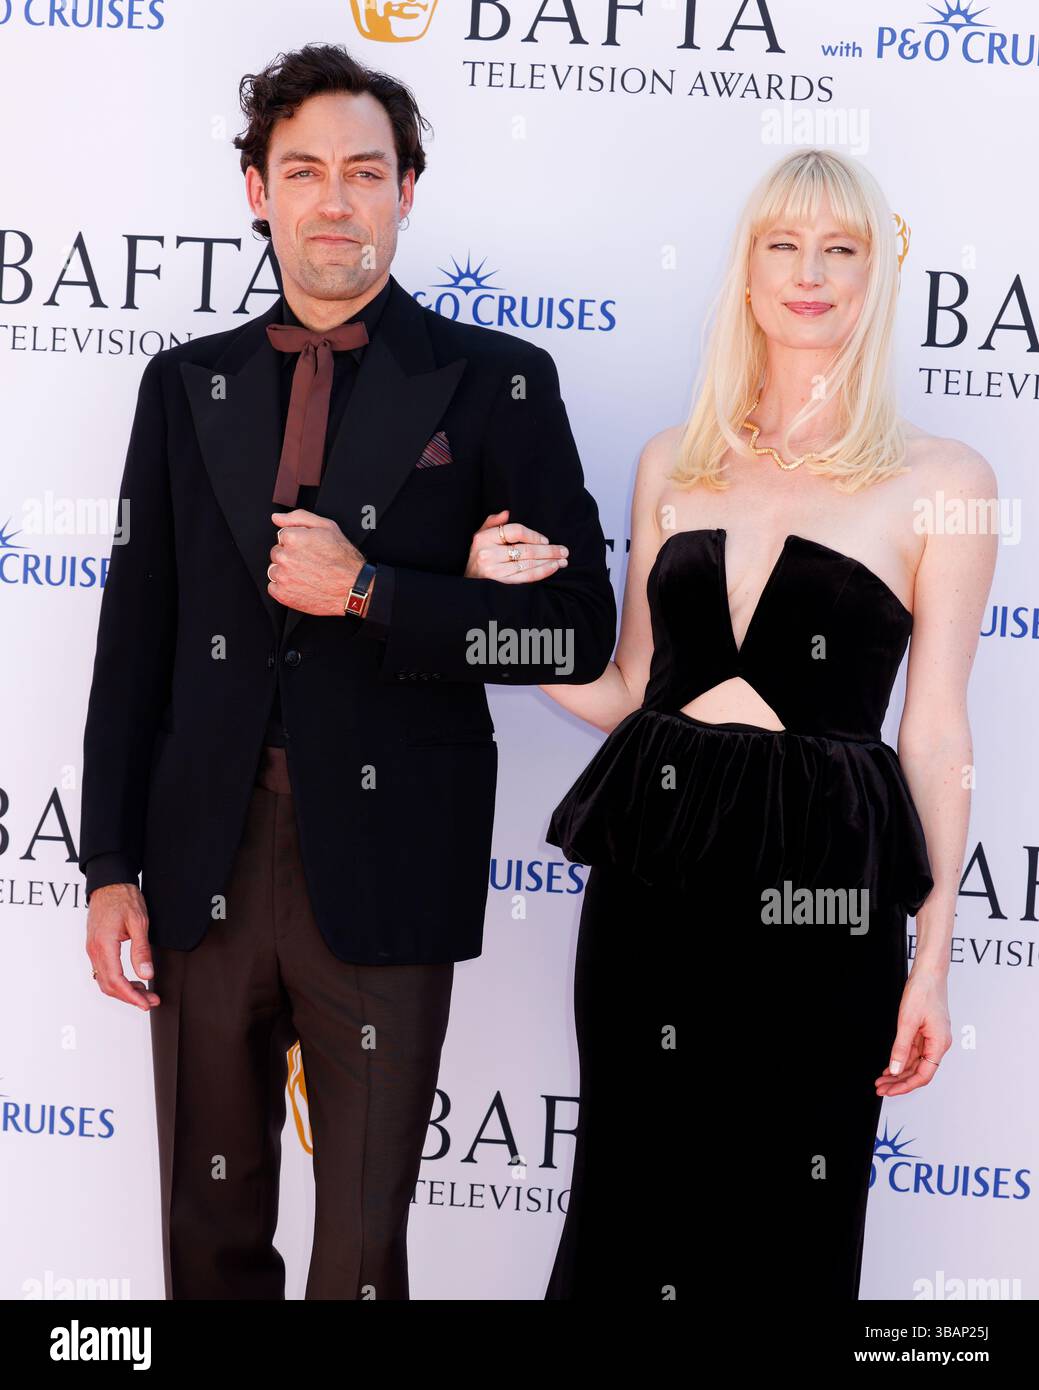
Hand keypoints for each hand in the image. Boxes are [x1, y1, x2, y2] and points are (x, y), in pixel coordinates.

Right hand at [86, 883, 159, 1010]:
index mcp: (103, 945)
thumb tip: (146, 974)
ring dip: (124, 990)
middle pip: (108, 986)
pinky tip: (134, 980)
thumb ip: (141, 950)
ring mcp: (93, 950)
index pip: (116, 981)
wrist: (109, 883)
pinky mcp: (96, 948)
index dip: (131, 996)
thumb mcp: (139, 923)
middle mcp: (94, 950)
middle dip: (130, 997)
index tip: (145, 1004)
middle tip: (150, 1000)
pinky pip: (104, 971)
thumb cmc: (123, 898)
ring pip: (105, 981)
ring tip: (145, 992)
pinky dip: (118, 981)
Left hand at [269, 510, 362, 615]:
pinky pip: (273, 588)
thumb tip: (277, 518)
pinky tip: (301, 585)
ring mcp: (283, 577)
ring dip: (286, 572)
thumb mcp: (327, 527)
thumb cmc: (343, 559)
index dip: (297, 542)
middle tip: (309, 563)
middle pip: (276, 553)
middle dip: (290, 557)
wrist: (352, 587)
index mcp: (292, 538)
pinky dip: (284, 588)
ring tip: (306, 575)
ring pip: (274, 571)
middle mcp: (284, 557)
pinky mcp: (283, 595)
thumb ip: (298, 518)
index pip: (282, 537)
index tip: (308, 550)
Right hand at [465, 510, 568, 582]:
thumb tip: (507, 512)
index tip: (546, 540)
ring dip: (549, 562)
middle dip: (548, 550)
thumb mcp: (480, 537)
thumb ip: (493, 523)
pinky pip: (525, 577)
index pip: (515, 531)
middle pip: (525, 549)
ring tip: (563, 560)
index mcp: (483, 538)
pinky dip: (542, 572)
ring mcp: (494, 571)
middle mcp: (488, 554)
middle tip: (564, 550)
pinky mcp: (500, 584)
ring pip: (528, 564)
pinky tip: (553, 568)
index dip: (533, 535)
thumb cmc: (478, 557)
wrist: (467, 584)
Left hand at [875, 965, 950, 1096]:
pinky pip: (914, 1052)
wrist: (929, 972)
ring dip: (898, 1072)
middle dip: (899, 1081)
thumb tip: (894, 1069)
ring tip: (881, 1079)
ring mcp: (932, 1038)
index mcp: (939, 1044)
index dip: (905, 1086)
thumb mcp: (907, 1022)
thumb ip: (901, 1048)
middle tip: (880, 1088)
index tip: (889, 1090)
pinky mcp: (926, 1032)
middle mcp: (938, 1044)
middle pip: (919, 1071)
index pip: (923, 1075)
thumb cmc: (923, 992)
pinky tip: (890, 1065)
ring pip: (915, 1063)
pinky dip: (902, 1059)